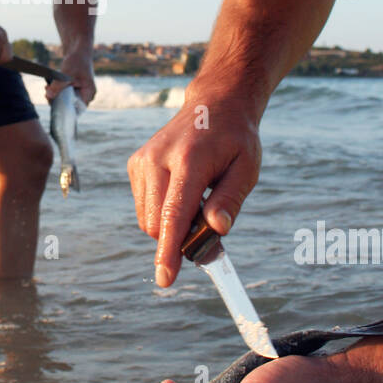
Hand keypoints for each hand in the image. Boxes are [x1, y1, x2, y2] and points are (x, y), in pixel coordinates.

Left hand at [45, 54, 94, 105]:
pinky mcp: (75, 87)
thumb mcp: (66, 74)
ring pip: (66, 99)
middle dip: (58, 101)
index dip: (66, 109)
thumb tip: (48, 96)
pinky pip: (65, 93)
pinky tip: (50, 86)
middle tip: (47, 95)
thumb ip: (58, 86)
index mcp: (89, 93)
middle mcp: (86, 94)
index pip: (78, 109)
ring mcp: (81, 91)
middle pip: (71, 105)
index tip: (54, 106)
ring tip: (47, 88)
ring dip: (56, 95)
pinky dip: (57, 90)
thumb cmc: (77, 61)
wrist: (79, 50)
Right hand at [127, 82, 261, 285]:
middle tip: (207, 224)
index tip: (165, 278)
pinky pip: (143, 207)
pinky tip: (181, 190)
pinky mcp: (135, 164)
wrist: (213, 105)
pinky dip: (161, 211)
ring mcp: (142, 160)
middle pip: (156, 223)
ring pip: (147, 219)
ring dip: (170, 224)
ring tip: (197, 197)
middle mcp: (158, 158)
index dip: (169, 250)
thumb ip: (230, 200)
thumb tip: (217, 230)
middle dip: (177, 238)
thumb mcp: (247, 168)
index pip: (174, 213)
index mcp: (189, 160)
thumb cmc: (235, 139)